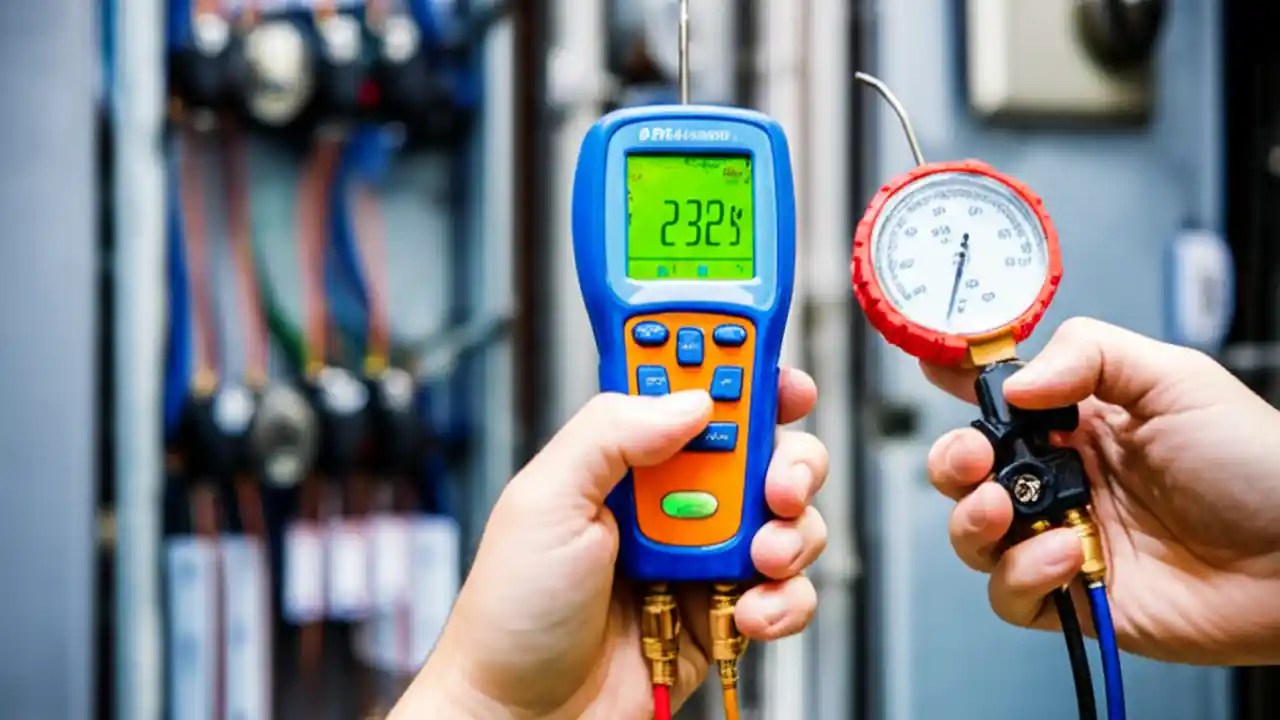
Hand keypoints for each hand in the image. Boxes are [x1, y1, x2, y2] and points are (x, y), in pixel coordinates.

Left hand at [393, 368, 828, 717]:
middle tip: (777, 486)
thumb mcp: (544, 500)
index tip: (779, 382)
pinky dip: (786, 600)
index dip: (745, 376)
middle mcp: (672, 498)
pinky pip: (788, 591)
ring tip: (757, 560)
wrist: (523, 717)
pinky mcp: (724, 610)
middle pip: (763, 449)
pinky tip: (751, 612)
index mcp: (625, 456)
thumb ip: (612, 432)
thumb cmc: (512, 613)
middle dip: (789, 461)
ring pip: (789, 518)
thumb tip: (690, 401)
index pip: (695, 392)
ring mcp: (702, 555)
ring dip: (791, 535)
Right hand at [924, 317, 1279, 664]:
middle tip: (972, 459)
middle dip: (951, 461)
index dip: (957, 382)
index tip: (932, 367)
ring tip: (1007, 509)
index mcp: (1081, 421)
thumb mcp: (1178, 381)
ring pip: (973, 533)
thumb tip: (1016, 382)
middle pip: (966, 471)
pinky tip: (1067, 554)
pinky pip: (1011, 594)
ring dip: (971, 519)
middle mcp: (1063, 479)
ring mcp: (1063, 538)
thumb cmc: (1260, 468)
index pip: (999, 397)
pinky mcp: (1074, 599)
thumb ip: (1091, 355)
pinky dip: (1022, 574)